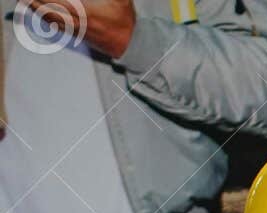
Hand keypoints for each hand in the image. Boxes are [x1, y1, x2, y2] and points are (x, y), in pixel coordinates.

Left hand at [21, 0, 137, 58]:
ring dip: (36, 9)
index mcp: (85, 12)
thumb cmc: (126, 22)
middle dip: (35, 2)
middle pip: (49, 10)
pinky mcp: (77, 34)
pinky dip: (45, 17)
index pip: (58, 2)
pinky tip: (39, 12)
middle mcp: (77, 21)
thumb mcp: (122, 0)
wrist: (131, 45)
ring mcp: (76, 29)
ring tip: (26, 1)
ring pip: (51, 18)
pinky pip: (56, 25)